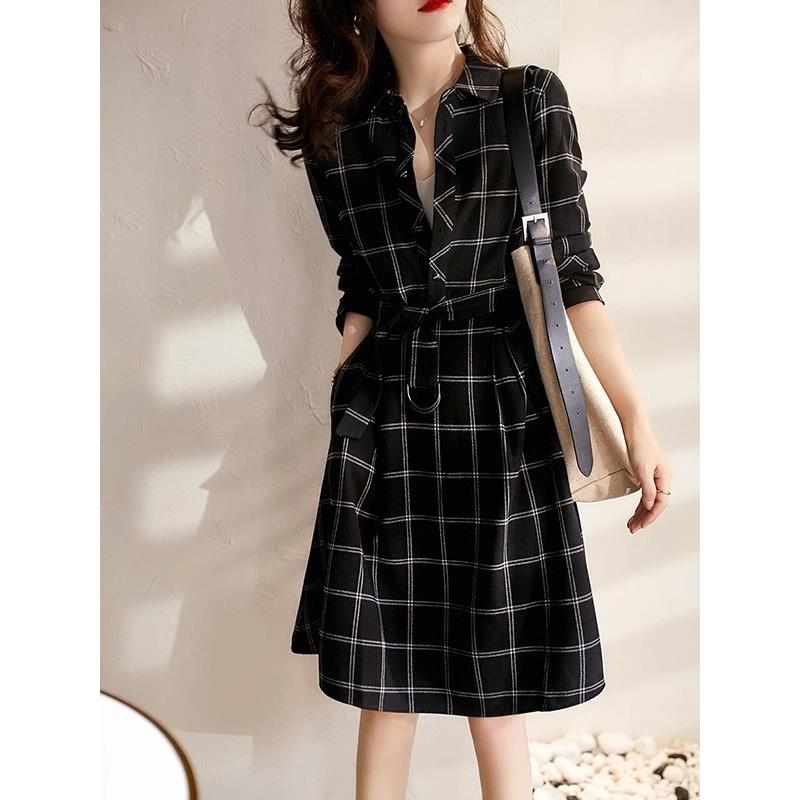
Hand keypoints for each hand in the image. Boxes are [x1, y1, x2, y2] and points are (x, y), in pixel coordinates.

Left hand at [623, 418, 672, 533]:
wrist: (635, 428)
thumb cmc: (640, 445)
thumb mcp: (642, 469)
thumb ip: (647, 489)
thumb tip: (649, 505)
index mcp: (666, 477)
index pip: (660, 502)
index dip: (651, 515)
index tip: (640, 525)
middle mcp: (663, 477)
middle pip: (656, 503)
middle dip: (645, 517)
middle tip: (633, 528)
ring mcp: (656, 475)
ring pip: (650, 499)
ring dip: (642, 512)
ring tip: (632, 523)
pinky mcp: (649, 472)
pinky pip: (647, 492)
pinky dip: (641, 502)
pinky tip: (636, 510)